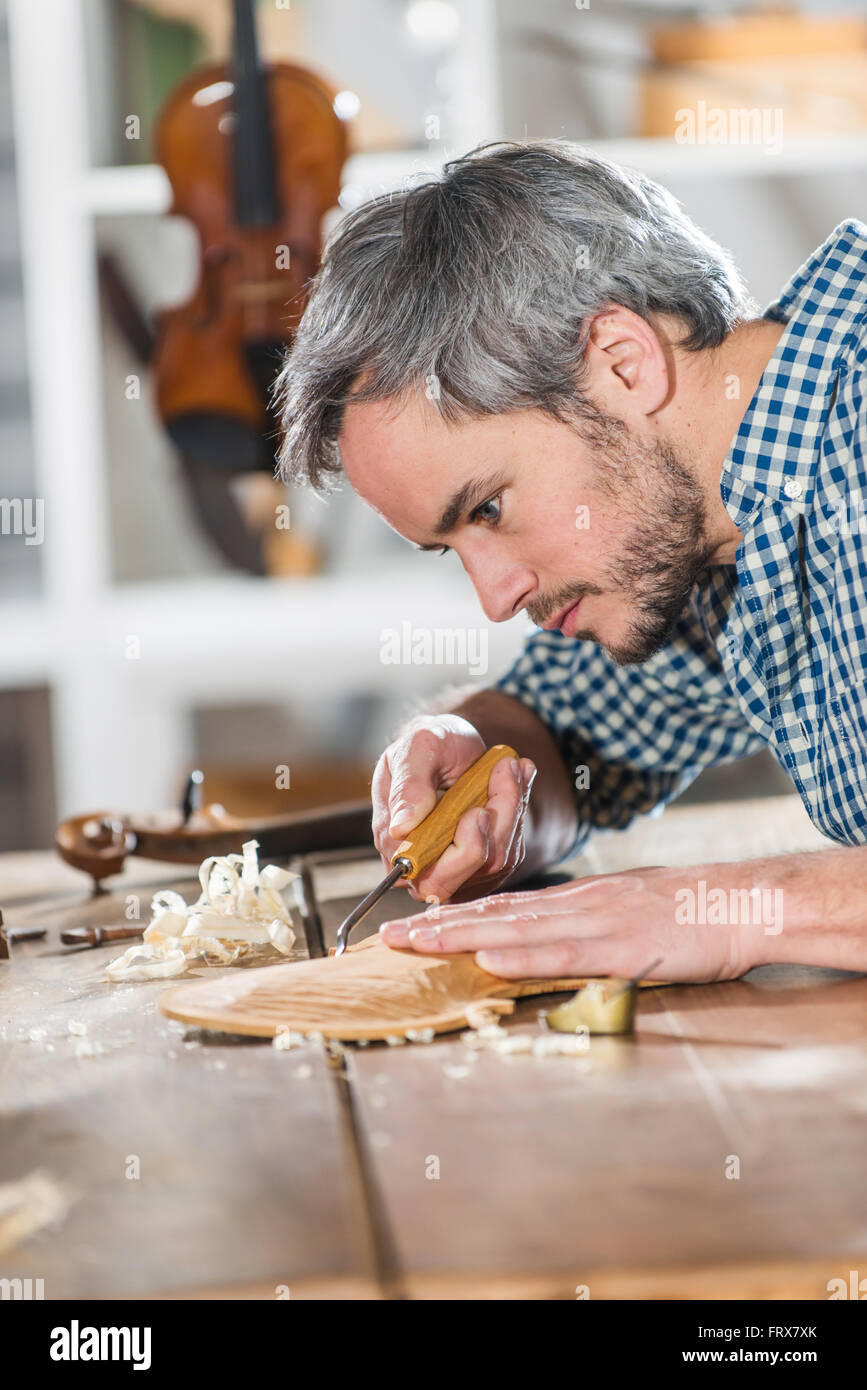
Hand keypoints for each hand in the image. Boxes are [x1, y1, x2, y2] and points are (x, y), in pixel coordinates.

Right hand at [371, 714, 536, 904]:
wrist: (450, 744)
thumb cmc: (428, 745)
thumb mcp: (416, 750)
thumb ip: (408, 786)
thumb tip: (401, 828)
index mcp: (396, 845)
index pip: (428, 873)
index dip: (460, 848)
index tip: (481, 810)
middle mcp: (423, 866)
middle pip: (469, 872)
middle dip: (495, 825)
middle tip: (505, 772)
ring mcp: (457, 869)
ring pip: (497, 860)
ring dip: (511, 808)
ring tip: (510, 765)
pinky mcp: (484, 863)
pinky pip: (511, 849)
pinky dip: (519, 809)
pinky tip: (517, 777)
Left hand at [379, 866, 760, 981]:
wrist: (741, 902)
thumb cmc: (691, 913)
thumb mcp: (628, 910)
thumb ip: (588, 925)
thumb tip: (551, 939)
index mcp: (578, 900)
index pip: (505, 908)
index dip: (456, 916)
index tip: (414, 925)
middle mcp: (576, 905)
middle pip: (495, 915)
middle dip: (438, 926)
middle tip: (387, 937)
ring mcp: (596, 923)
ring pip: (515, 929)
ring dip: (460, 937)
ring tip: (415, 943)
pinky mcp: (621, 946)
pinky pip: (563, 952)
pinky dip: (523, 955)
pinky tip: (487, 957)